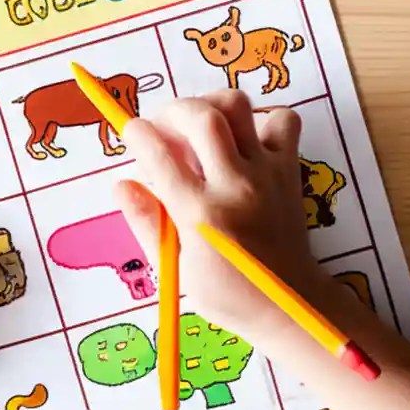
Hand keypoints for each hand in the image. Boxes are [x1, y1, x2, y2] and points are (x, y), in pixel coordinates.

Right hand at [114, 91, 334, 345]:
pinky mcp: (289, 169)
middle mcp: (235, 185)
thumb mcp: (174, 267)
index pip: (160, 154)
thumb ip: (146, 222)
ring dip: (210, 104)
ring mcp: (266, 173)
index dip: (138, 134)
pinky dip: (261, 119)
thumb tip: (120, 184)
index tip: (131, 132)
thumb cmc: (227, 293)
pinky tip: (243, 139)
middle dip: (171, 110)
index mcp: (200, 214)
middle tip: (162, 126)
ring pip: (239, 107)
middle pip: (200, 116)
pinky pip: (282, 121)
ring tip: (197, 123)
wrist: (289, 305)